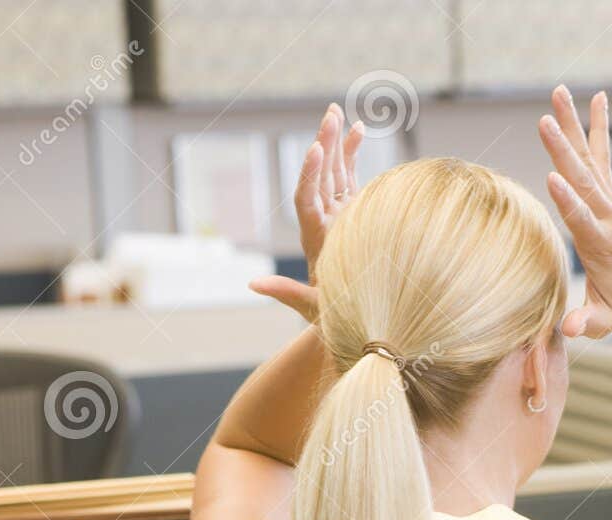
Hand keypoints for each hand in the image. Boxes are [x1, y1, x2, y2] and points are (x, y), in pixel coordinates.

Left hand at [250, 103, 363, 322]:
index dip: (311, 175)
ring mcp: (339, 213)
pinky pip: (350, 176)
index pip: (306, 199)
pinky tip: (360, 128)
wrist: (350, 317)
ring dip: (335, 141)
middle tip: (328, 115)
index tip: (317, 150)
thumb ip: (284, 292)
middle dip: (324, 144)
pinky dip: (353, 154)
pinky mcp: (354, 211)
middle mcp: (323, 220)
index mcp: (313, 238)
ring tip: (336, 110)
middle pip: (320, 176)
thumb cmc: (330, 316)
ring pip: (334, 170)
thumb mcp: (309, 307)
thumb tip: (252, 284)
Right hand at [538, 86, 611, 338]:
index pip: (582, 221)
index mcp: (601, 247)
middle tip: (544, 119)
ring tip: (558, 93)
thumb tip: (570, 331)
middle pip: (583, 179)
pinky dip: (596, 129)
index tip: (553, 176)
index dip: (568, 201)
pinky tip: (594, 100)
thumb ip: (587, 324)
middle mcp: (606, 218)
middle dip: (563, 151)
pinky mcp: (609, 197)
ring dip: (572, 126)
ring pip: (589, 159)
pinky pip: (602, 156)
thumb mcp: (605, 322)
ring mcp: (609, 204)